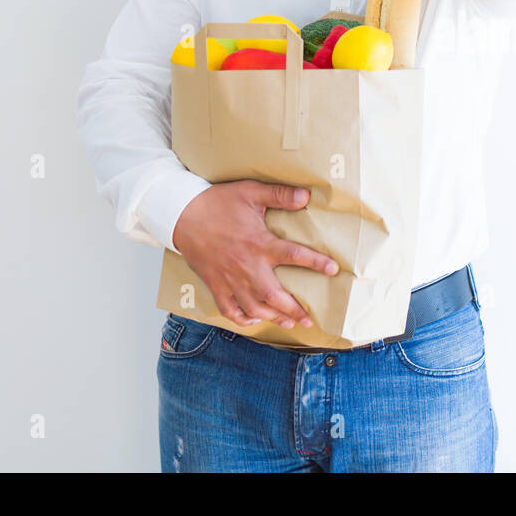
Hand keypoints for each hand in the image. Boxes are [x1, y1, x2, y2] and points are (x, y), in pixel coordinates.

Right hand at [172, 179, 337, 328]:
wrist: (182, 214)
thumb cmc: (218, 202)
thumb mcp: (250, 192)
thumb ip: (279, 195)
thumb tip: (306, 196)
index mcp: (259, 244)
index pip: (294, 256)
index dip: (316, 263)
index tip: (333, 270)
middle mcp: (247, 267)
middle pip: (274, 296)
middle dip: (294, 310)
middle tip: (310, 318)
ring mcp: (229, 279)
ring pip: (254, 307)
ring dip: (273, 317)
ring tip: (289, 323)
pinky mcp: (215, 285)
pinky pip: (229, 309)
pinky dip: (242, 318)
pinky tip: (253, 320)